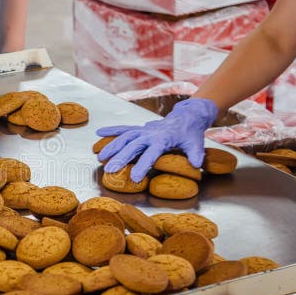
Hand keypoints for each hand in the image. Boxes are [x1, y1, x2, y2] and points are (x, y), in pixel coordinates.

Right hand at [96, 98, 218, 181]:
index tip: (134, 177)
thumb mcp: (195, 143)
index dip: (143, 165)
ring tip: (100, 157)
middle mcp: (150, 134)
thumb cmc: (190, 133)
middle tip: (110, 169)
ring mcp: (143, 130)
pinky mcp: (139, 128)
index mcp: (163, 139)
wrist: (186, 117)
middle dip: (121, 157)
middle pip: (133, 146)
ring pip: (125, 137)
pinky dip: (111, 130)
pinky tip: (99, 133)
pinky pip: (124, 129)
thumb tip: (196, 165)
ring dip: (112, 146)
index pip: (151, 153)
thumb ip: (195, 154)